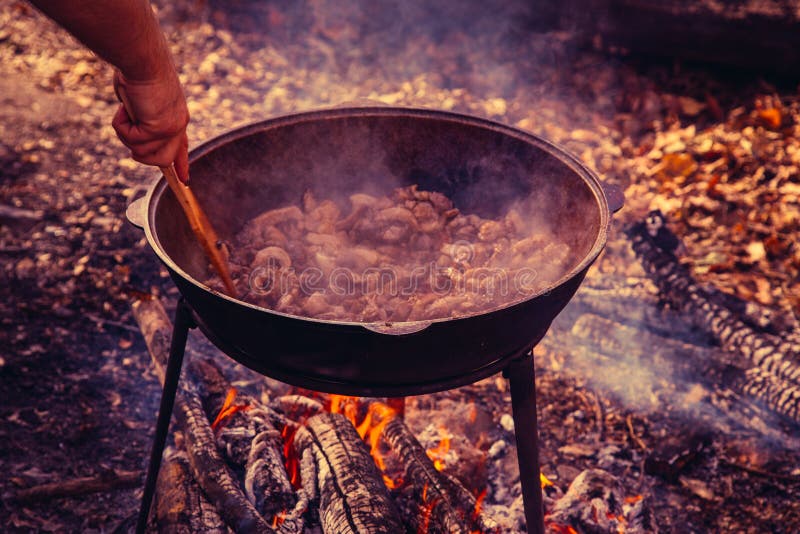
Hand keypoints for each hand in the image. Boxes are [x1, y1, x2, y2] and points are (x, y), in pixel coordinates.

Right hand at [112, 68, 189, 182]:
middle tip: (128, 124)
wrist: (141, 58)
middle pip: (161, 160)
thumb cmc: (136, 69)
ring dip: (127, 135)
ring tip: (128, 111)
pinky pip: (132, 140)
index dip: (181, 164)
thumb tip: (135, 120)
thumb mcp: (140, 98)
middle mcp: (179, 125)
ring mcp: (171, 129)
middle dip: (139, 150)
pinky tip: (127, 107)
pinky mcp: (160, 129)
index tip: (184, 180)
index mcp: (177, 117)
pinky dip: (121, 124)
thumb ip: (142, 115)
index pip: (181, 146)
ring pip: (144, 154)